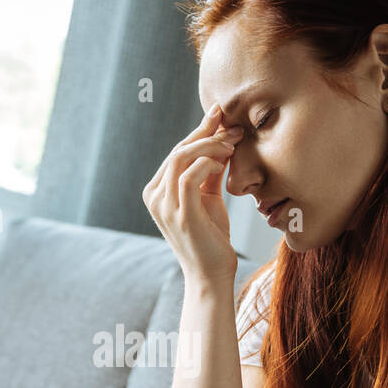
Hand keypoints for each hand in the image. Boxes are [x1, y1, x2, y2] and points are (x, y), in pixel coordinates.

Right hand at [142, 104, 242, 285]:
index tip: (220, 114)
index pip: (177, 152)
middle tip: (233, 128)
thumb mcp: (209, 198)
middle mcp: (154, 197)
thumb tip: (221, 141)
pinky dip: (207, 164)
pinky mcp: (181, 215)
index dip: (199, 130)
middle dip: (207, 133)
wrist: (212, 274)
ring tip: (232, 145)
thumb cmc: (211, 237)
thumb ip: (210, 171)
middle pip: (178, 151)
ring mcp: (164, 206)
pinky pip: (189, 177)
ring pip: (181, 158)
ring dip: (209, 146)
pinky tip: (224, 163)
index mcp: (157, 191)